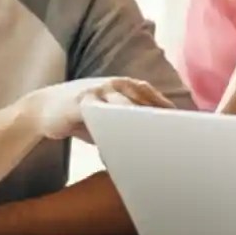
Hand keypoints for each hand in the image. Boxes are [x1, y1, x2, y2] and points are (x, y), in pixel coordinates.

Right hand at [25, 77, 174, 142]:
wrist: (42, 109)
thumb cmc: (85, 116)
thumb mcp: (113, 120)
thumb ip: (135, 127)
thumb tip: (163, 149)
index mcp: (131, 87)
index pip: (159, 101)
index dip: (175, 117)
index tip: (193, 134)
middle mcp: (119, 85)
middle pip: (147, 102)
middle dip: (164, 120)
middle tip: (182, 138)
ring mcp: (100, 91)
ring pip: (127, 107)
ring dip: (143, 122)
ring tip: (160, 139)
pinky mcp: (81, 102)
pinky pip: (100, 113)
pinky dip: (113, 125)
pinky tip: (122, 140)